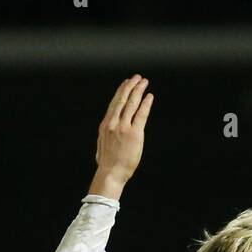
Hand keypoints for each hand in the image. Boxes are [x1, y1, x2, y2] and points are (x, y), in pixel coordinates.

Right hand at [89, 75, 153, 198]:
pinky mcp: (134, 134)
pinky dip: (146, 104)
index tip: (126, 83)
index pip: (114, 103)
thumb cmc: (107, 164)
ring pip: (132, 103)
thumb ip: (106, 136)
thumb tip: (107, 134)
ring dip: (138, 90)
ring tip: (144, 82)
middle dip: (130, 86)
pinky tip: (149, 96)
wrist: (110, 174)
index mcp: (105, 124)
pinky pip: (141, 115)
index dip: (121, 91)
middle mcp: (113, 122)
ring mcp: (123, 127)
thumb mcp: (102, 145)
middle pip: (123, 99)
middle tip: (137, 77)